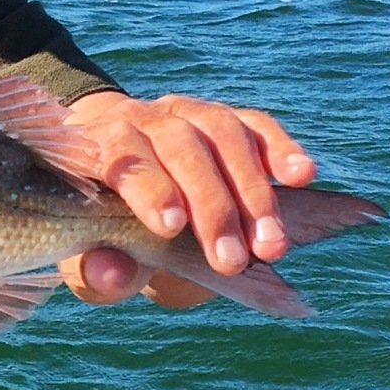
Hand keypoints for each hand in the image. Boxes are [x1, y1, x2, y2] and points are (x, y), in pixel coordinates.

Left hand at [60, 91, 315, 305]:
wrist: (118, 183)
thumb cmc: (100, 223)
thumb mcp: (86, 254)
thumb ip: (94, 268)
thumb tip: (113, 274)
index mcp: (99, 147)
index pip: (120, 152)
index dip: (149, 186)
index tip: (171, 227)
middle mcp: (146, 121)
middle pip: (181, 145)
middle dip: (212, 205)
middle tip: (232, 261)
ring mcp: (190, 115)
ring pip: (224, 132)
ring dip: (252, 190)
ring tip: (272, 244)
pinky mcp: (230, 122)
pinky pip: (257, 126)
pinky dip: (281, 149)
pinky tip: (302, 176)